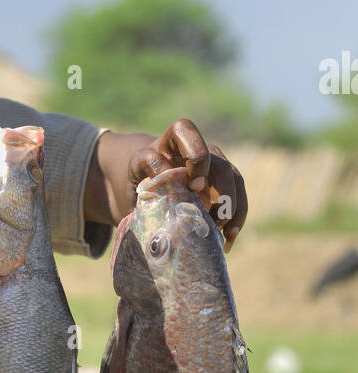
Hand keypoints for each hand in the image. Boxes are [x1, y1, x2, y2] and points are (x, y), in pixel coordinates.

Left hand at [128, 118, 247, 250]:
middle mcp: (199, 150)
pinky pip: (237, 199)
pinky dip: (235, 220)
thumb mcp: (135, 171)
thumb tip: (172, 192)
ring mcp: (214, 168)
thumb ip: (150, 173)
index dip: (197, 158)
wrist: (141, 184)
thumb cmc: (136, 175)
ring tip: (223, 234)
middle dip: (222, 192)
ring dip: (232, 209)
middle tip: (212, 218)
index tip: (193, 186)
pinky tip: (228, 240)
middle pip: (220, 165)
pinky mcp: (222, 188)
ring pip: (234, 181)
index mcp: (173, 139)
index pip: (188, 132)